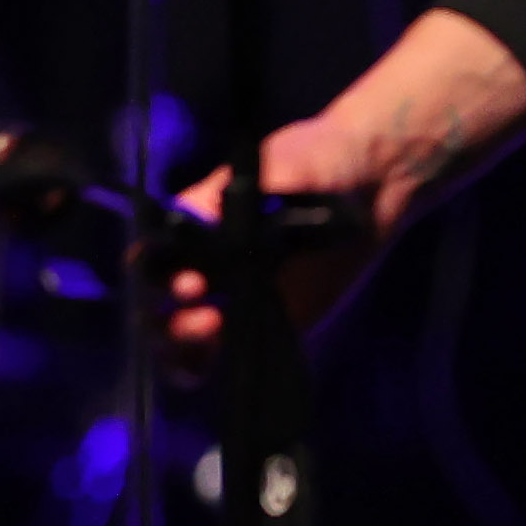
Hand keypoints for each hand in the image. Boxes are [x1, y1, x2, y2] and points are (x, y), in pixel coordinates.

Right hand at [161, 113, 395, 355]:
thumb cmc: (317, 157)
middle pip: (157, 306)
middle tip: (202, 306)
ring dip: (181, 345)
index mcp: (196, 227)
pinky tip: (218, 365)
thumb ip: (243, 193)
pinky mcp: (267, 325)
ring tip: (213, 330)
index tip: (187, 281)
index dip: (154, 276)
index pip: (152, 259)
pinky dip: (207, 368)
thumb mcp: (277, 164)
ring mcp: (233, 299)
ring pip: (179, 339)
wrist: (372, 179)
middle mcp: (206, 265)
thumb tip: (207, 221)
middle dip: (165, 316)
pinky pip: (226, 356)